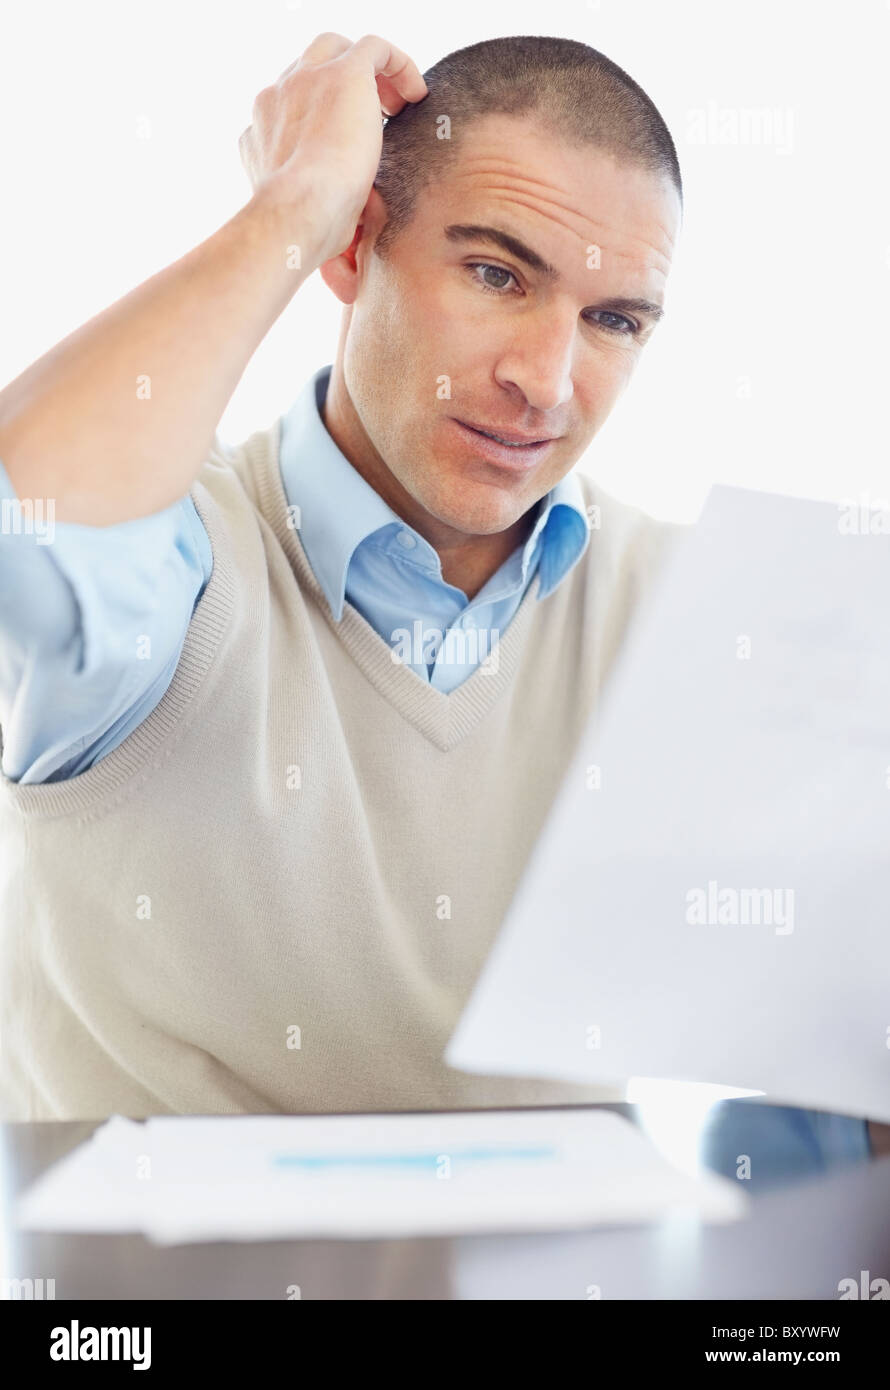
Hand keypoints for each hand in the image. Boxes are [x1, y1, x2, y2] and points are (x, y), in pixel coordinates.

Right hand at [239, 32, 427, 265]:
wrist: (298, 213)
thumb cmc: (304, 237)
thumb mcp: (309, 228)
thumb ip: (325, 231)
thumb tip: (349, 280)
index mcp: (260, 135)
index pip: (286, 110)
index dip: (317, 120)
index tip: (346, 145)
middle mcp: (275, 100)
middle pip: (307, 70)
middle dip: (338, 86)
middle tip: (375, 118)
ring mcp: (305, 80)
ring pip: (336, 49)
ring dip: (368, 74)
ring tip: (396, 106)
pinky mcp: (341, 72)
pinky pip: (374, 48)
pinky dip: (398, 64)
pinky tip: (416, 96)